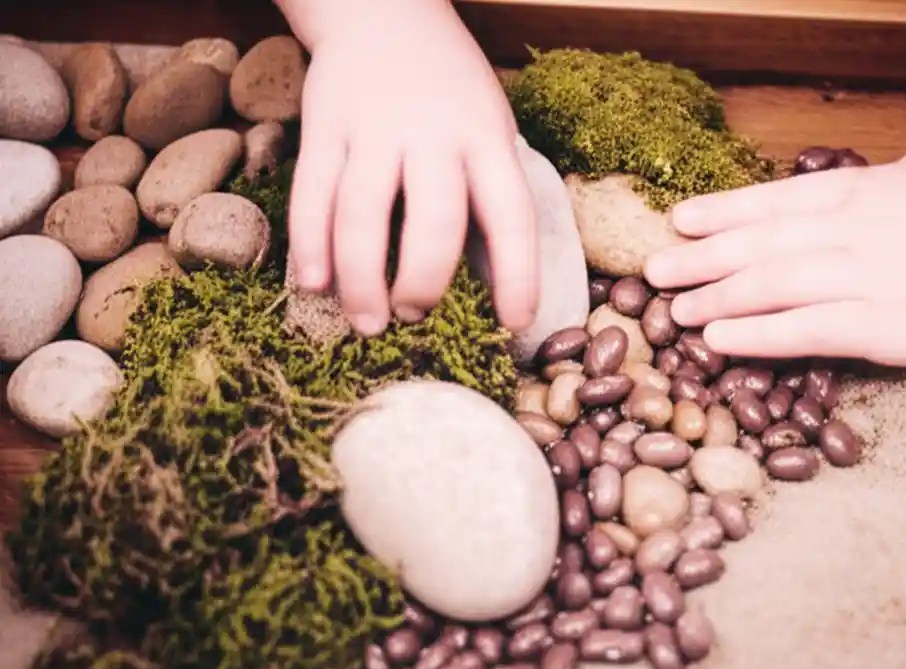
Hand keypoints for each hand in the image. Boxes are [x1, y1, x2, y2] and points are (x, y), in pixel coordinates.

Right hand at [284, 0, 536, 335]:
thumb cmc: (449, 92)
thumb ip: (490, 198)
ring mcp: (373, 129)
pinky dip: (310, 245)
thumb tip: (497, 286)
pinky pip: (311, 195)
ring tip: (368, 323)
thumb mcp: (489, 130)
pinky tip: (314, 283)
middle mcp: (433, 134)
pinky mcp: (322, 127)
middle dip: (424, 283)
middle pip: (432, 221)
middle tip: (414, 316)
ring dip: (361, 280)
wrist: (382, 12)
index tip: (514, 323)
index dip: (517, 275)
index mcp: (486, 139)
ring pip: (362, 215)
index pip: (511, 215)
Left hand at [644, 152, 905, 368]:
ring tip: (672, 311)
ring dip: (714, 298)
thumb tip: (885, 174)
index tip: (682, 220)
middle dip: (699, 257)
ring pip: (769, 286)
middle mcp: (854, 228)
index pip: (777, 200)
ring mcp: (865, 277)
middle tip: (650, 271)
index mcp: (868, 190)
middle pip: (758, 242)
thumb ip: (901, 180)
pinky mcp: (884, 327)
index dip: (723, 211)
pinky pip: (803, 330)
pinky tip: (719, 341)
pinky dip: (755, 335)